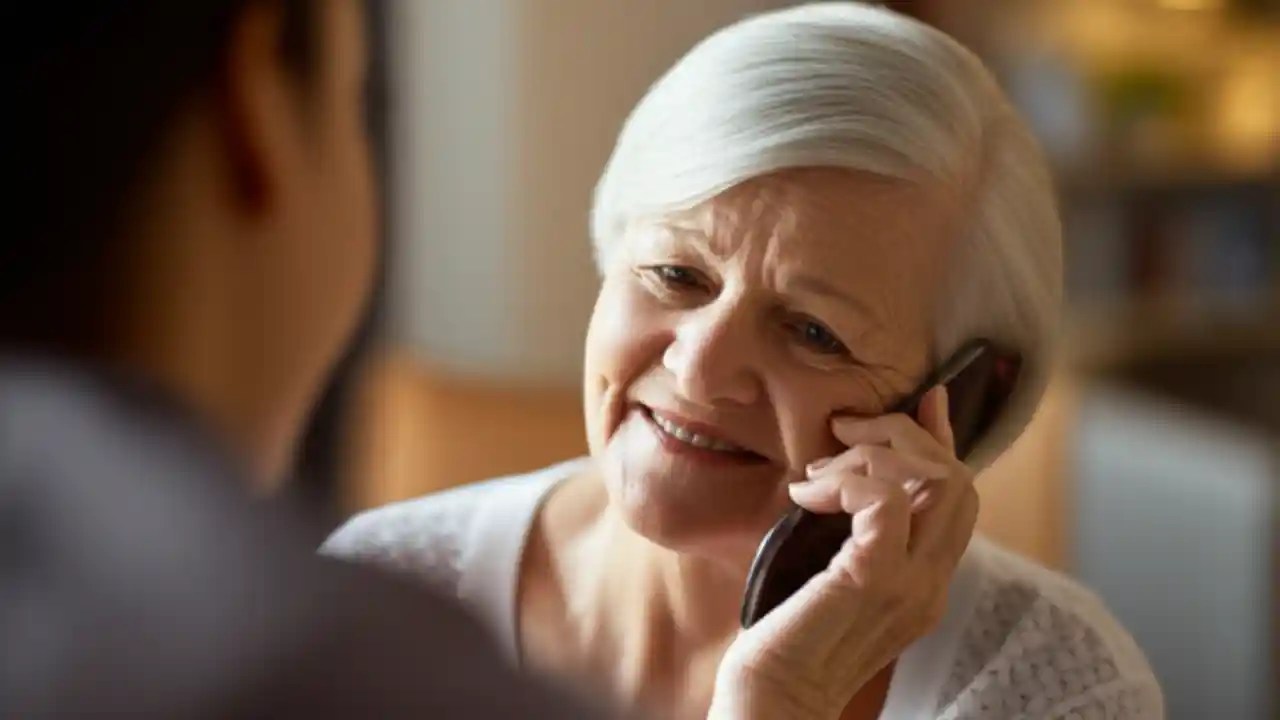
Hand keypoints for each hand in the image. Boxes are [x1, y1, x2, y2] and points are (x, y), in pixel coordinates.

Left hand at [708, 386, 977, 719]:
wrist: (771, 701)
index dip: (943, 439)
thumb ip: (852, 530)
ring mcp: (909, 584)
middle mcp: (930, 583)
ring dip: (871, 453)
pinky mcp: (872, 581)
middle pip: (955, 477)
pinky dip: (845, 479)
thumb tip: (844, 468)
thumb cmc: (785, 637)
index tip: (923, 399)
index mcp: (925, 580)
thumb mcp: (828, 569)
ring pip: (934, 480)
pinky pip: (884, 501)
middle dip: (902, 434)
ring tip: (817, 472)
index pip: (959, 495)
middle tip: (843, 431)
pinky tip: (807, 493)